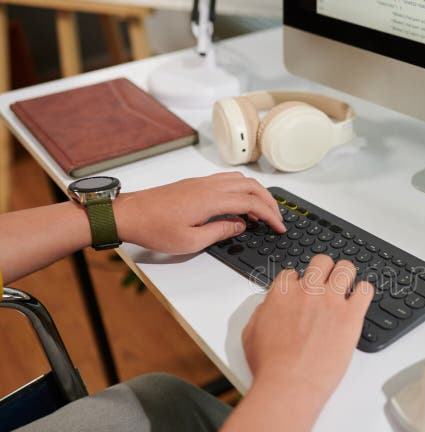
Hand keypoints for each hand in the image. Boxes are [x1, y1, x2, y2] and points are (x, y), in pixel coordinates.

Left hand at [114, 172, 285, 253]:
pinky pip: (227, 181)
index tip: (279, 227)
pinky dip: (242, 190)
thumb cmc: (154, 228)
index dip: (270, 215)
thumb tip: (240, 225)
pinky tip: (239, 205)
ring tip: (261, 212)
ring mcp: (202, 182)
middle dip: (269, 202)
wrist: (129, 214)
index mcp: (212, 199)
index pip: (252, 203)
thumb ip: (220, 232)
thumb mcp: (191, 241)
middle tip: (277, 219)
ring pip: (240, 180)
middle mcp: (209, 186)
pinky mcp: (195, 184)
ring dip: (256, 193)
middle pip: (251, 186)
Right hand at [242, 256, 373, 403]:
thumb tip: (270, 306)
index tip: (303, 292)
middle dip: (324, 270)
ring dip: (346, 275)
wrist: (289, 385)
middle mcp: (307, 292)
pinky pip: (365, 290)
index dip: (298, 282)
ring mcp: (330, 302)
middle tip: (328, 283)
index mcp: (281, 294)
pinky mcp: (351, 316)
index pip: (292, 273)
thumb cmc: (270, 367)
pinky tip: (360, 301)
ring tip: (347, 286)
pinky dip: (364, 292)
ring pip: (346, 268)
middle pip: (321, 262)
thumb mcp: (251, 334)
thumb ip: (262, 313)